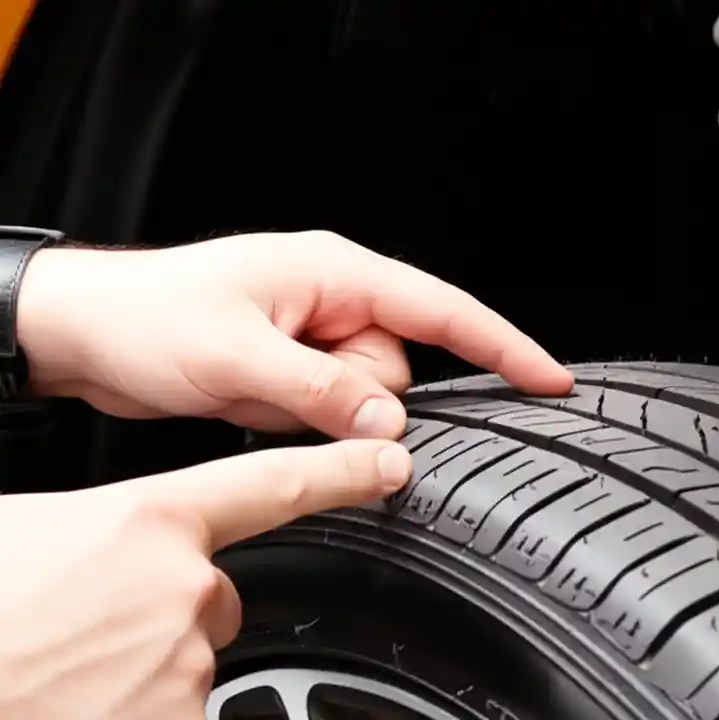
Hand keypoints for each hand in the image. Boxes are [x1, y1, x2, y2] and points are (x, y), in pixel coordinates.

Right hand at [0, 438, 411, 718]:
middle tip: (87, 627)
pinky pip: (174, 712)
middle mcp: (181, 590)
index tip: (390, 465)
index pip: (272, 485)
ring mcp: (180, 667)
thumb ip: (101, 535)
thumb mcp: (31, 530)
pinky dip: (135, 708)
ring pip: (190, 662)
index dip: (341, 472)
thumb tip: (118, 550)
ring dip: (143, 669)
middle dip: (169, 613)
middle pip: (216, 597)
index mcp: (147, 522)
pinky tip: (78, 698)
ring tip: (67, 668)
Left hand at [15, 230, 572, 437]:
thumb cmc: (146, 317)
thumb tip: (391, 422)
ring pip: (363, 400)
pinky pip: (328, 411)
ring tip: (250, 391)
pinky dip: (296, 419)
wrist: (85, 334)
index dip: (504, 346)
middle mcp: (334, 301)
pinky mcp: (295, 370)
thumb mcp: (237, 358)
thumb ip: (322, 393)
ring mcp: (315, 337)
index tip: (550, 379)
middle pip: (396, 372)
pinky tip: (247, 401)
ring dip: (312, 413)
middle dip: (348, 399)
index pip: (443, 311)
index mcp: (336, 274)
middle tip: (279, 389)